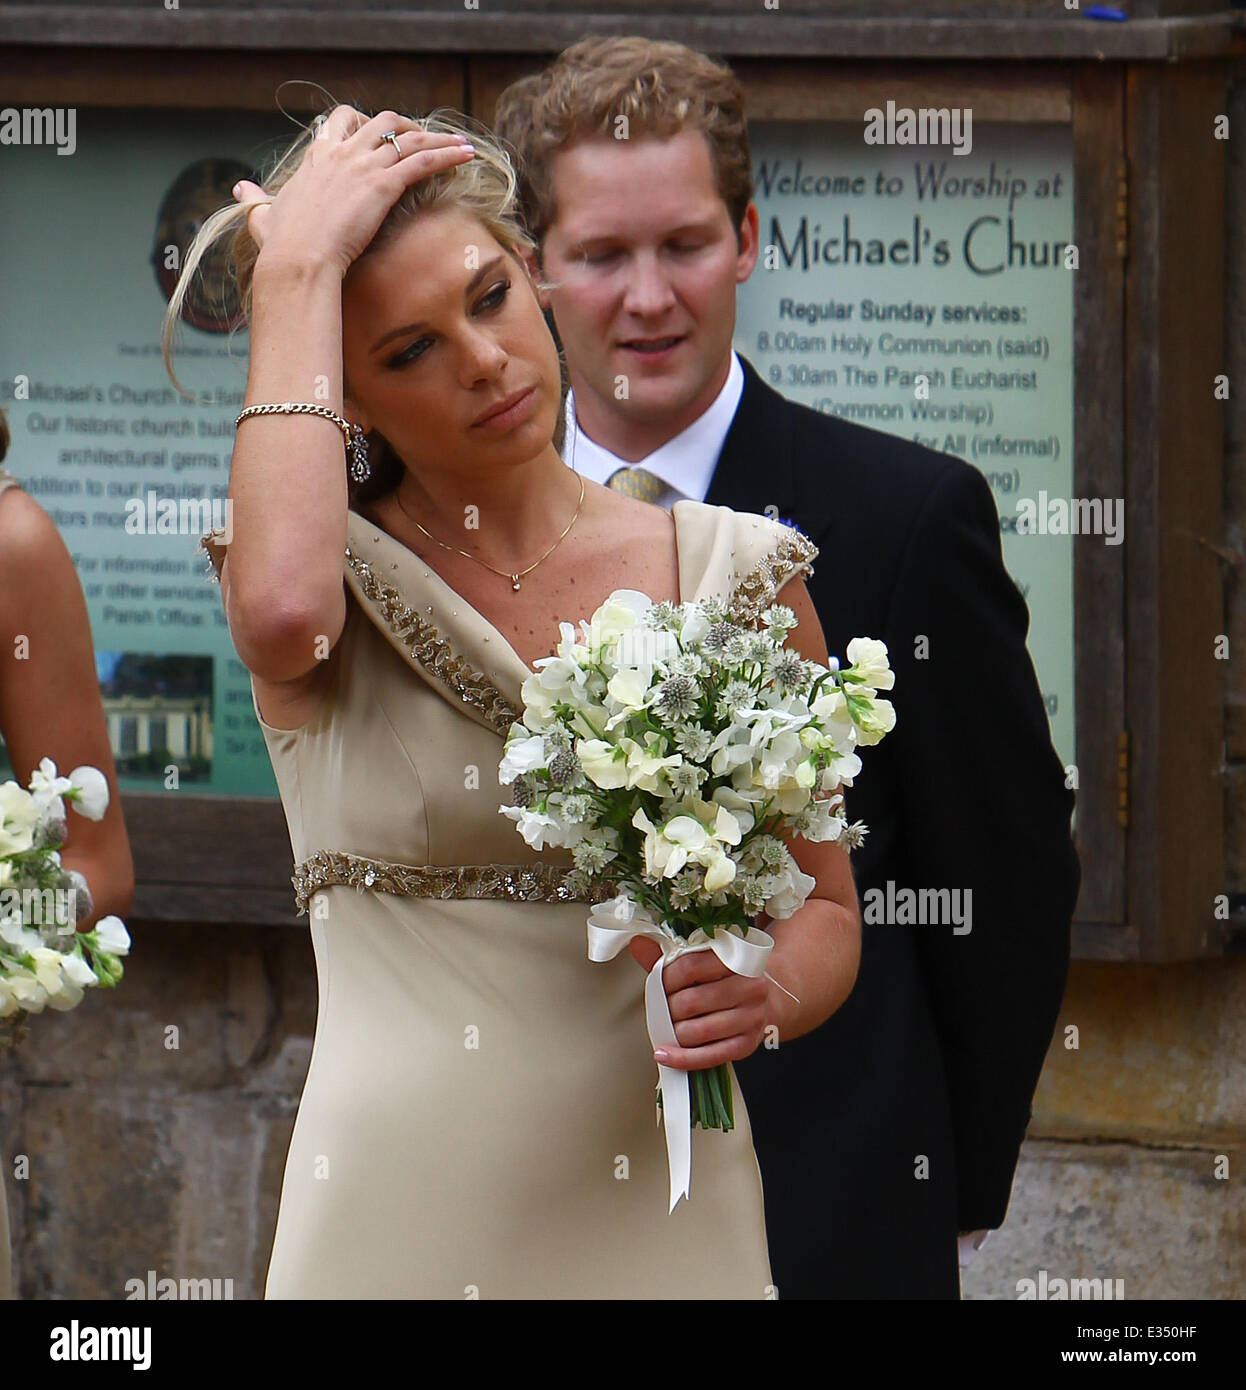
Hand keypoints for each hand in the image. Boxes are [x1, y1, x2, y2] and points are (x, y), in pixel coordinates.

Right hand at [232, 105, 474, 278]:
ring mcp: (363, 166)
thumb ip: (256, 201)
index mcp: (316, 158)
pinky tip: (467, 156)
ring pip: (409, 136)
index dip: (363, 124)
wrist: (298, 260)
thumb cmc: (281, 246)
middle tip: (424, 138)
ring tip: (460, 144)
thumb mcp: (263, 216)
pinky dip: (448, 154)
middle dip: (405, 125)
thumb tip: (241, 190)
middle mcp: (341, 153)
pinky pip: (423, 159)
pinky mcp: (383, 184)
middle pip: (380, 121)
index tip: (379, 134)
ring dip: (438, 138)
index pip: (341, 122)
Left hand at [628, 937, 769, 1070]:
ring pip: (698, 1031)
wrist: (764, 1001)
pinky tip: (663, 1054)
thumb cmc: (725, 979)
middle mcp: (750, 987)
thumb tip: (638, 943)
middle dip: (668, 1009)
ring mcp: (751, 1017)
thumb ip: (669, 954)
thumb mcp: (703, 961)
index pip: (690, 966)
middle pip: (691, 1001)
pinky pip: (708, 1056)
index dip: (666, 978)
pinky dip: (681, 1058)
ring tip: (667, 1028)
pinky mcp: (747, 1044)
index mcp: (737, 959)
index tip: (658, 984)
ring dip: (673, 1032)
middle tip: (662, 1008)